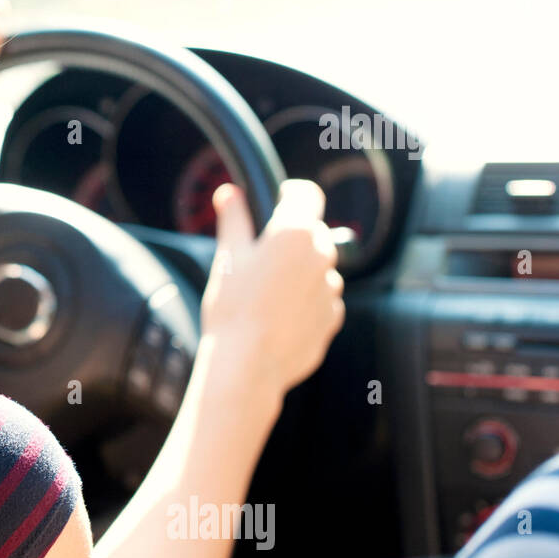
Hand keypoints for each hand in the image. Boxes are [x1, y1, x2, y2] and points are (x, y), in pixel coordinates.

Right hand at [199, 180, 344, 397]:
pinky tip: (276, 315)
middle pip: (312, 232)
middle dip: (290, 238)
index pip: (307, 194)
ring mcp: (331, 289)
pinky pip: (321, 298)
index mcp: (296, 232)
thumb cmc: (233, 308)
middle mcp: (323, 256)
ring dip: (299, 271)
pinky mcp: (331, 318)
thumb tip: (230, 192)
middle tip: (257, 258)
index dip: (291, 193)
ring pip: (318, 267)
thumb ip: (234, 219)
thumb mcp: (227, 257)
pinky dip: (304, 300)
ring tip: (265, 293)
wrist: (247, 365)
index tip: (276, 201)